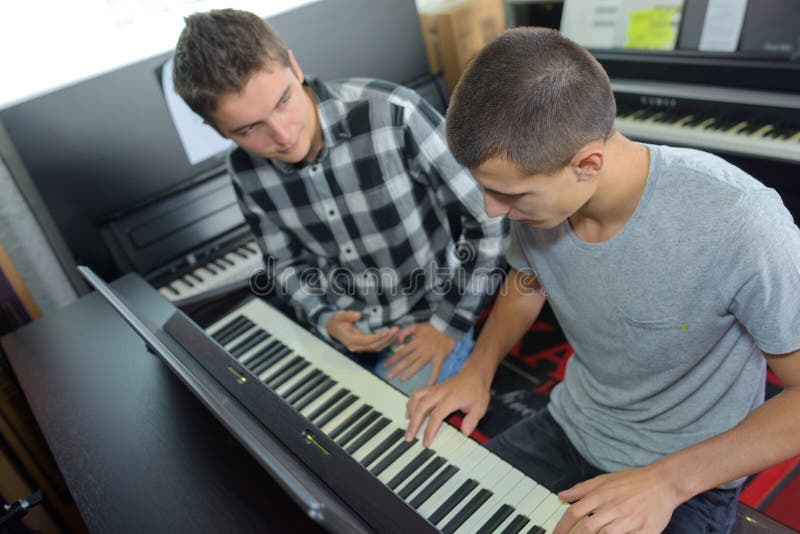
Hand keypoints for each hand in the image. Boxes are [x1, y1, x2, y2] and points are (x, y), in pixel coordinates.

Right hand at [326, 310, 397, 351]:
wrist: (333, 328)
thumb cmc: (337, 321)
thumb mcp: (339, 315)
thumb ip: (348, 315)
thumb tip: (358, 315)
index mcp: (350, 340)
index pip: (366, 341)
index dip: (377, 337)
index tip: (386, 332)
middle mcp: (356, 347)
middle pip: (374, 346)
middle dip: (386, 339)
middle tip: (396, 330)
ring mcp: (360, 348)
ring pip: (377, 348)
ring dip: (388, 341)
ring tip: (397, 332)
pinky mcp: (364, 346)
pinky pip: (377, 346)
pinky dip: (385, 342)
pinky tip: (392, 336)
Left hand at [382, 322, 455, 384]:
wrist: (447, 326)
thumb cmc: (431, 327)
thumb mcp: (415, 326)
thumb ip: (404, 332)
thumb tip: (397, 342)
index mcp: (415, 342)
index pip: (401, 352)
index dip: (392, 359)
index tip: (384, 366)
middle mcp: (421, 349)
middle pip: (407, 360)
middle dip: (397, 369)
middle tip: (388, 376)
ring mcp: (431, 354)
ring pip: (418, 365)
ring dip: (409, 373)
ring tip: (401, 379)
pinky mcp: (440, 357)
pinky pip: (436, 369)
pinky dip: (434, 377)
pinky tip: (430, 385)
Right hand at [404, 364, 490, 446]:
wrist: (475, 373)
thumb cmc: (477, 390)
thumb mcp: (480, 406)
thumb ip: (472, 420)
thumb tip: (465, 432)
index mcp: (451, 398)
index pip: (436, 416)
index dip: (429, 430)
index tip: (425, 442)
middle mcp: (440, 392)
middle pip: (421, 407)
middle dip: (413, 424)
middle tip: (408, 437)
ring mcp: (435, 389)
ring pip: (416, 397)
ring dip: (410, 411)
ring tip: (408, 424)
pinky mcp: (432, 387)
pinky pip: (417, 393)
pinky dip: (411, 403)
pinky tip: (410, 412)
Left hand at [553, 465, 682, 533]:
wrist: (663, 482)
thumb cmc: (632, 481)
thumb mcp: (605, 479)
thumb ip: (582, 489)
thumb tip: (561, 496)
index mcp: (602, 495)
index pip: (574, 513)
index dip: (562, 526)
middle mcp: (613, 508)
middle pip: (587, 528)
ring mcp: (629, 521)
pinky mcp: (644, 531)